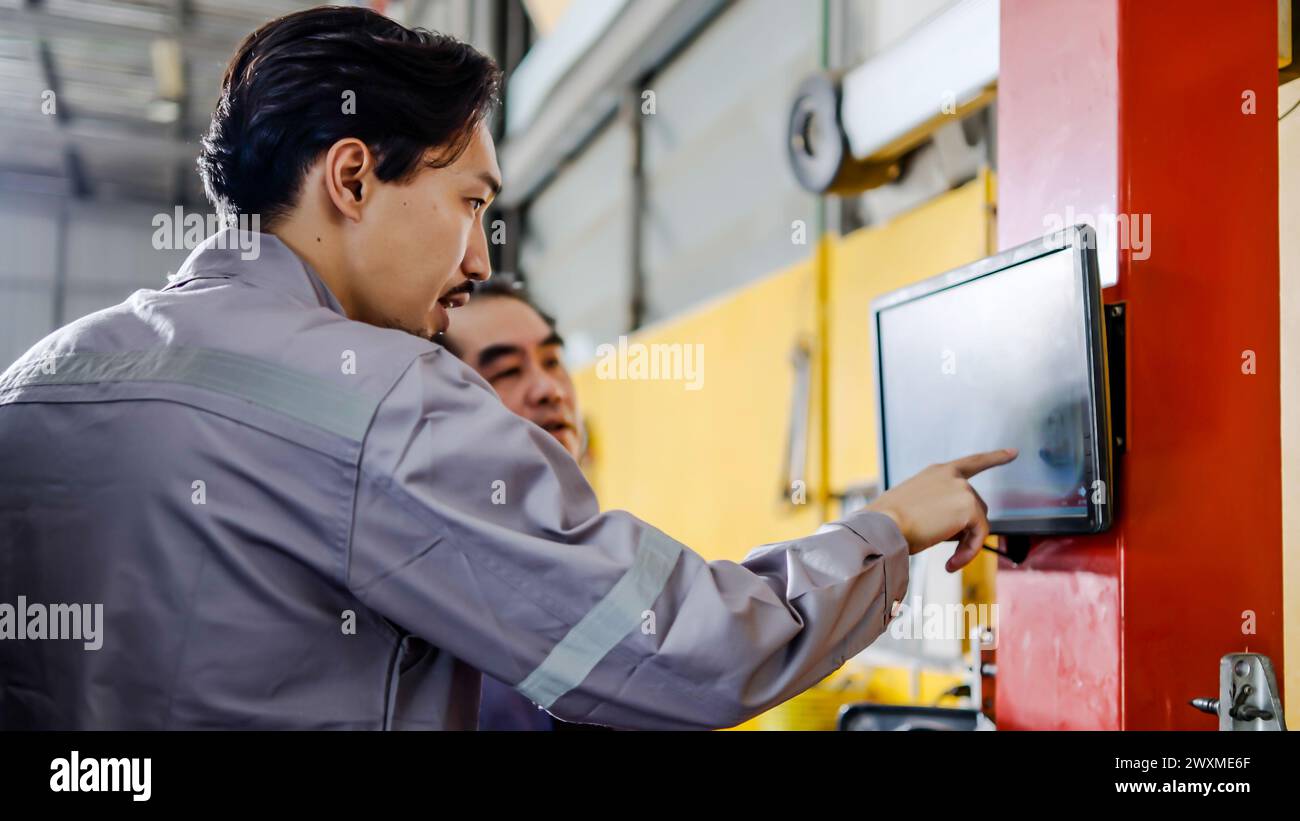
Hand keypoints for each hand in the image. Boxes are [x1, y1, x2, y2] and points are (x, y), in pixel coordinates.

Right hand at [867, 448, 1017, 571]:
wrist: (883, 525)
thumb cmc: (890, 522)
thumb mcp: (916, 507)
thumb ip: (940, 509)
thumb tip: (961, 530)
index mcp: (938, 472)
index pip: (972, 462)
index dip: (995, 457)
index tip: (1012, 453)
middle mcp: (952, 476)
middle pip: (976, 506)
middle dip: (967, 529)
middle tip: (948, 550)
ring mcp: (962, 489)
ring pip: (979, 523)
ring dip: (966, 543)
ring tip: (947, 558)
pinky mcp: (969, 508)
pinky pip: (979, 536)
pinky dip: (968, 553)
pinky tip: (951, 563)